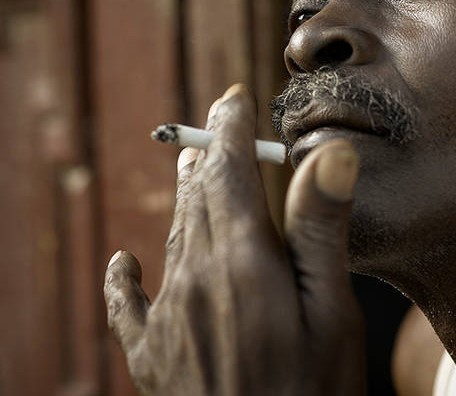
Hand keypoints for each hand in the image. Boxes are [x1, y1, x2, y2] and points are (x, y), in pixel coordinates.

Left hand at [104, 84, 365, 394]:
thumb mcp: (334, 318)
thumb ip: (322, 233)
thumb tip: (327, 152)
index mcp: (244, 262)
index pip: (229, 172)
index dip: (230, 130)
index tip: (233, 98)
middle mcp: (195, 279)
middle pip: (197, 197)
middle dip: (208, 154)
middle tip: (214, 125)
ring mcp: (167, 319)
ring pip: (171, 237)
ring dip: (181, 196)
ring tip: (186, 167)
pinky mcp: (151, 357)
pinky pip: (126, 304)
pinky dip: (123, 276)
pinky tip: (120, 263)